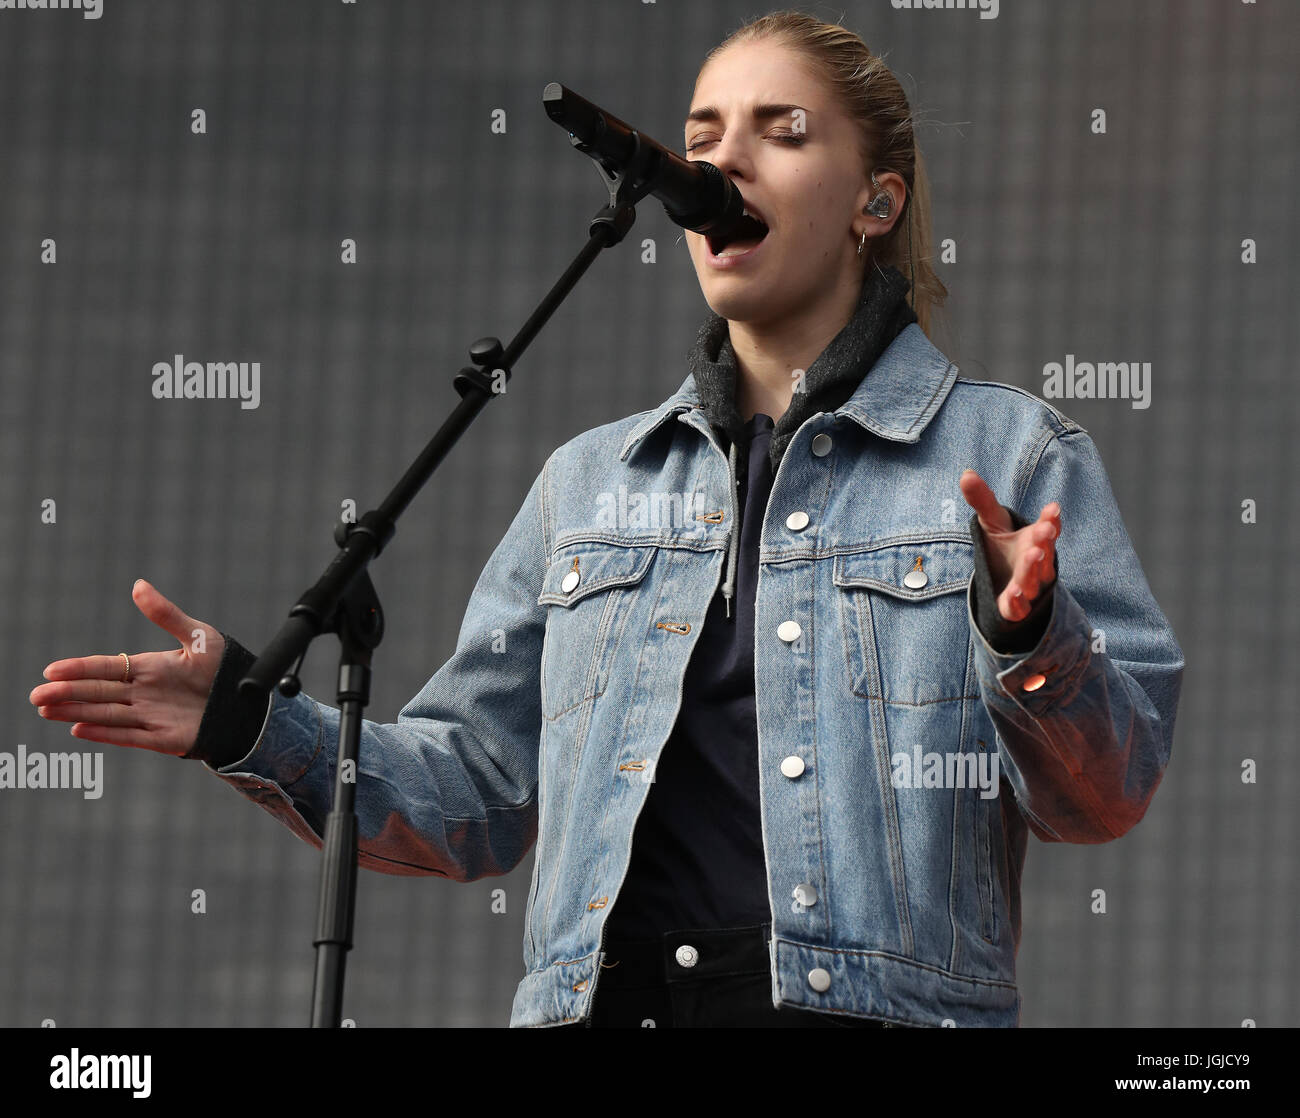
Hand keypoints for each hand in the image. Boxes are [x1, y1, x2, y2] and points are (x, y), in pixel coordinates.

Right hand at [29, 579, 224, 755]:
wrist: (251, 702)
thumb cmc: (226, 668)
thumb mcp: (198, 636)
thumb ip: (166, 614)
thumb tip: (138, 585)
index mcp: (150, 668)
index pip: (106, 668)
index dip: (79, 669)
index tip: (52, 670)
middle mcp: (145, 693)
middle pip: (98, 692)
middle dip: (67, 694)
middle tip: (37, 695)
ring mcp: (152, 716)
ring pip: (106, 714)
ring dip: (76, 713)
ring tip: (46, 710)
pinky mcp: (164, 738)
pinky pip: (129, 736)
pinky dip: (105, 733)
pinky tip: (78, 730)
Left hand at [960, 469, 1060, 622]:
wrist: (1000, 584)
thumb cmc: (1003, 548)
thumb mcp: (992, 522)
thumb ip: (983, 500)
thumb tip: (966, 474)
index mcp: (1035, 541)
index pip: (1048, 529)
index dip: (1051, 520)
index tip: (1052, 508)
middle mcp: (1037, 564)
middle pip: (1045, 554)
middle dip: (1045, 542)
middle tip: (1043, 531)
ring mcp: (1029, 586)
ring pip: (1034, 580)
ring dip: (1032, 569)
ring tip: (1032, 555)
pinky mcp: (1015, 607)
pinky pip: (1019, 608)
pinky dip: (1017, 602)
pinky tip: (1013, 593)